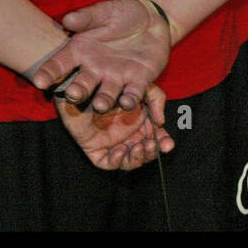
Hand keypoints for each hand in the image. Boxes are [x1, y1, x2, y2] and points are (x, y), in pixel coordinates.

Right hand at [30, 0, 170, 111]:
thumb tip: (67, 20)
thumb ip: (86, 17)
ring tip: (99, 105)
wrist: (152, 17)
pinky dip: (130, 100)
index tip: (39, 81)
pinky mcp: (138, 81)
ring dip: (102, 101)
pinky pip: (132, 93)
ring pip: (106, 94)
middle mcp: (95, 68)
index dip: (49, 73)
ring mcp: (116, 77)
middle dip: (77, 92)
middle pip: (82, 85)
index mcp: (80, 50)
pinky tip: (127, 102)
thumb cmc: (122, 13)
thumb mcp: (103, 11)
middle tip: (73, 95)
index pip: (60, 64)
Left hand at [56, 85, 173, 170]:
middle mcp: (128, 137)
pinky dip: (116, 160)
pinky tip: (119, 150)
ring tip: (138, 147)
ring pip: (129, 160)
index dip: (163, 143)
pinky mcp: (96, 151)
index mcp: (140, 124)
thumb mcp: (139, 86)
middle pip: (144, 153)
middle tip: (151, 144)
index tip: (167, 142)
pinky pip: (108, 163)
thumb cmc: (111, 84)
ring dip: (137, 157)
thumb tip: (162, 121)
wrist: (80, 85)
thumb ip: (155, 98)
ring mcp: (113, 144)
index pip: (156, 139)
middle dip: (151, 152)